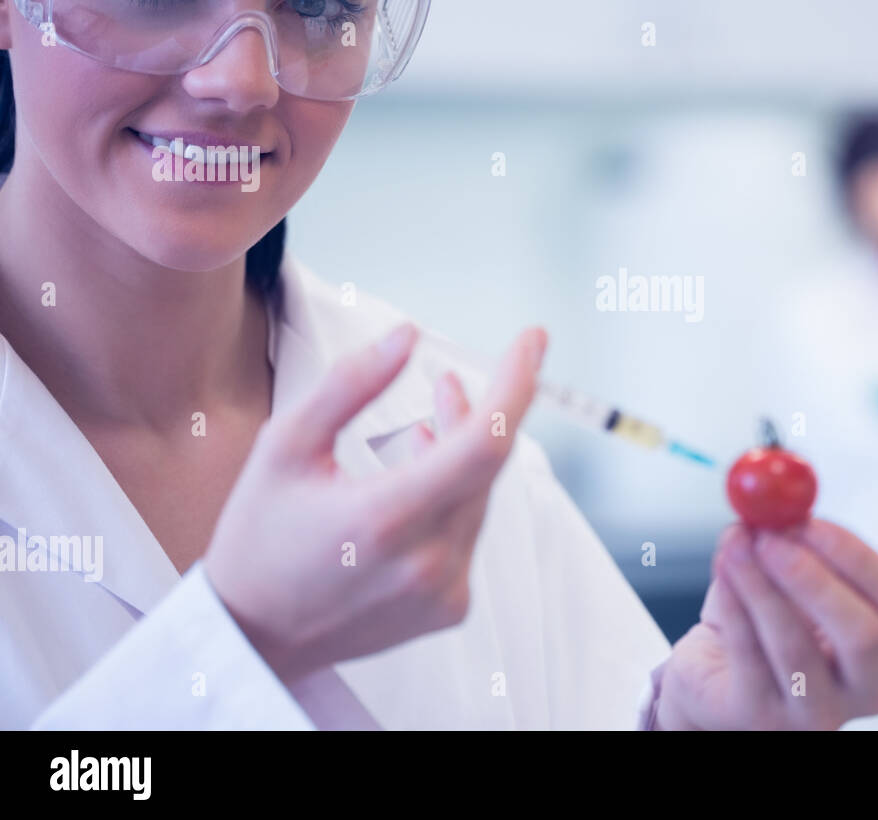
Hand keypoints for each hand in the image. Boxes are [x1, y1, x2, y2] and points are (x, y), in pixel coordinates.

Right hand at [205, 321, 546, 682]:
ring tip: (424, 426)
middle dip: (476, 414)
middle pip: (486, 465)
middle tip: (449, 381)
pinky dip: (454, 498)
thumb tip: (408, 335)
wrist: (252, 634)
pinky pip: (469, 532)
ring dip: (461, 454)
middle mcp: (427, 562)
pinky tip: (420, 480)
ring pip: (479, 497)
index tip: (533, 339)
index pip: (485, 443)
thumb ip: (349, 385)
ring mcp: (443, 591)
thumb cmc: (259, 534)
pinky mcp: (449, 607)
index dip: (515, 384)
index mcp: (386, 519)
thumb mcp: (285, 446)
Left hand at [653, 519, 877, 729]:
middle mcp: (868, 685)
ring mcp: (819, 712)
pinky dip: (733, 607)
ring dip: (761, 586)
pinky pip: (748, 659)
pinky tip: (723, 572)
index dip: (855, 555)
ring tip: (734, 544)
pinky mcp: (763, 719)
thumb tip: (777, 492)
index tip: (809, 518)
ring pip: (796, 648)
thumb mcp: (786, 571)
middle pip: (863, 634)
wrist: (716, 674)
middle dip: (813, 578)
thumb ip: (788, 532)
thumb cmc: (763, 620)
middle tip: (771, 538)